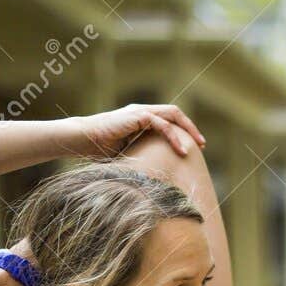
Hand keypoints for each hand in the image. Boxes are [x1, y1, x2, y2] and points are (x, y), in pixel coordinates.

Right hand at [71, 103, 205, 160]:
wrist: (83, 140)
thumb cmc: (100, 149)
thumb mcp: (129, 152)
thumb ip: (143, 155)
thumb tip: (156, 174)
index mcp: (140, 118)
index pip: (168, 119)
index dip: (182, 130)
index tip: (193, 146)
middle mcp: (142, 111)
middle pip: (174, 113)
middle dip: (190, 128)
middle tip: (202, 145)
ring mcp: (139, 111)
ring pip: (171, 115)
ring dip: (187, 130)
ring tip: (198, 146)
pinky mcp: (137, 116)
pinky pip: (161, 124)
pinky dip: (173, 137)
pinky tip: (181, 151)